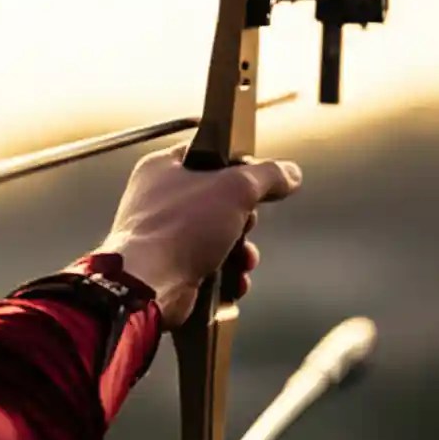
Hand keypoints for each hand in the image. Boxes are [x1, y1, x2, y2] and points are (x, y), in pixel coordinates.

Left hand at [97, 143, 302, 328]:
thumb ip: (268, 176)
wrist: (148, 286)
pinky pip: (209, 266)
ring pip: (218, 237)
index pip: (209, 153)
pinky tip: (234, 282)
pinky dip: (227, 275)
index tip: (255, 182)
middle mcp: (159, 199)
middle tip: (244, 224)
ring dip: (240, 251)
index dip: (238, 166)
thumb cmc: (182, 229)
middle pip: (219, 200)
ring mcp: (163, 236)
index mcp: (164, 167)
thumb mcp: (236, 188)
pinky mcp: (170, 268)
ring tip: (242, 260)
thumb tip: (290, 173)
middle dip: (244, 219)